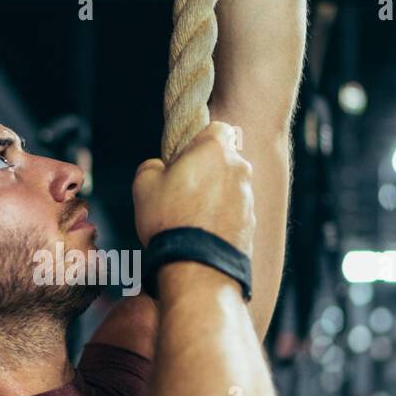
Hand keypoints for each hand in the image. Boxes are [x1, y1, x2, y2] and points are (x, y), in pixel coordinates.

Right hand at [132, 122, 255, 255]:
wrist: (198, 267)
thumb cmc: (170, 220)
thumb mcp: (143, 185)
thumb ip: (152, 165)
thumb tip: (159, 168)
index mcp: (216, 149)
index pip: (216, 128)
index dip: (198, 141)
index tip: (183, 159)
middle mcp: (240, 168)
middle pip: (224, 159)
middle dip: (207, 169)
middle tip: (183, 190)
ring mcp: (249, 197)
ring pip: (230, 186)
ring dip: (215, 195)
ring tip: (191, 217)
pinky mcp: (252, 222)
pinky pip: (234, 212)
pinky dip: (222, 217)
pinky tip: (203, 233)